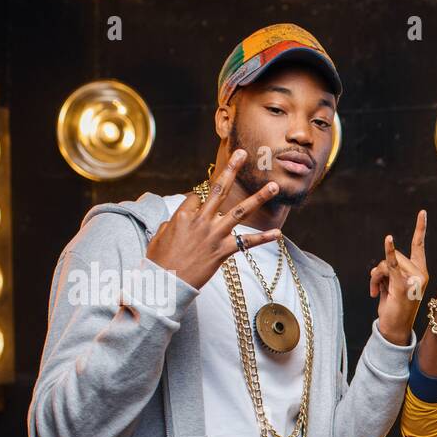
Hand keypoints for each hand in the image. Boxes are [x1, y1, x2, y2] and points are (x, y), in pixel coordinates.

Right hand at [145, 148, 281, 290]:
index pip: (197, 196)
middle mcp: (200, 221)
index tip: (200, 206)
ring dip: (259, 198)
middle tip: (242, 153)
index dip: (200, 200)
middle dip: (231, 170)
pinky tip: (278, 233)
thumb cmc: (158, 261)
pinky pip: (246, 243)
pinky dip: (263, 238)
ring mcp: (213, 235)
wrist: (164, 283)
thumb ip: (170, 224)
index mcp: (182, 215)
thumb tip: (175, 222)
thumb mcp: (158, 237)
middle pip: (218, 189)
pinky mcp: (223, 252)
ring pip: (240, 211)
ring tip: (273, 186)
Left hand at [368, 210, 427, 345]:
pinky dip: (389, 251)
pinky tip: (389, 238)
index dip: (420, 228)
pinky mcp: (403, 284)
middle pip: (395, 255)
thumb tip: (377, 266)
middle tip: (375, 288)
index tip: (422, 212)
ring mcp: (414, 279)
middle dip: (379, 270)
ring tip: (375, 292)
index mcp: (420, 272)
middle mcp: (420, 273)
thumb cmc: (393, 310)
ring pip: (387, 263)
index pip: (419, 245)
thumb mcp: (391, 286)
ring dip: (375, 276)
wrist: (395, 330)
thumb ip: (387, 271)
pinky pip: (392, 264)